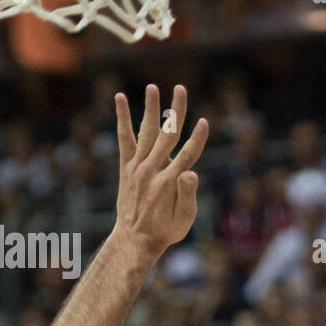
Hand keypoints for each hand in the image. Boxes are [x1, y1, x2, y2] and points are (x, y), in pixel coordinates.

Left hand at [113, 84, 209, 253]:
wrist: (134, 238)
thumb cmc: (166, 230)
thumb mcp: (183, 219)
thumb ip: (187, 195)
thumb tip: (192, 173)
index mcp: (169, 182)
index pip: (187, 155)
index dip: (197, 139)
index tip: (205, 122)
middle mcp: (152, 170)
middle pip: (167, 135)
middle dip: (176, 111)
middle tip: (181, 89)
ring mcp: (137, 167)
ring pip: (146, 132)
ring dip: (150, 108)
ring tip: (152, 87)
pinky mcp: (127, 166)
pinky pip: (124, 138)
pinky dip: (123, 118)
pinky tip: (121, 98)